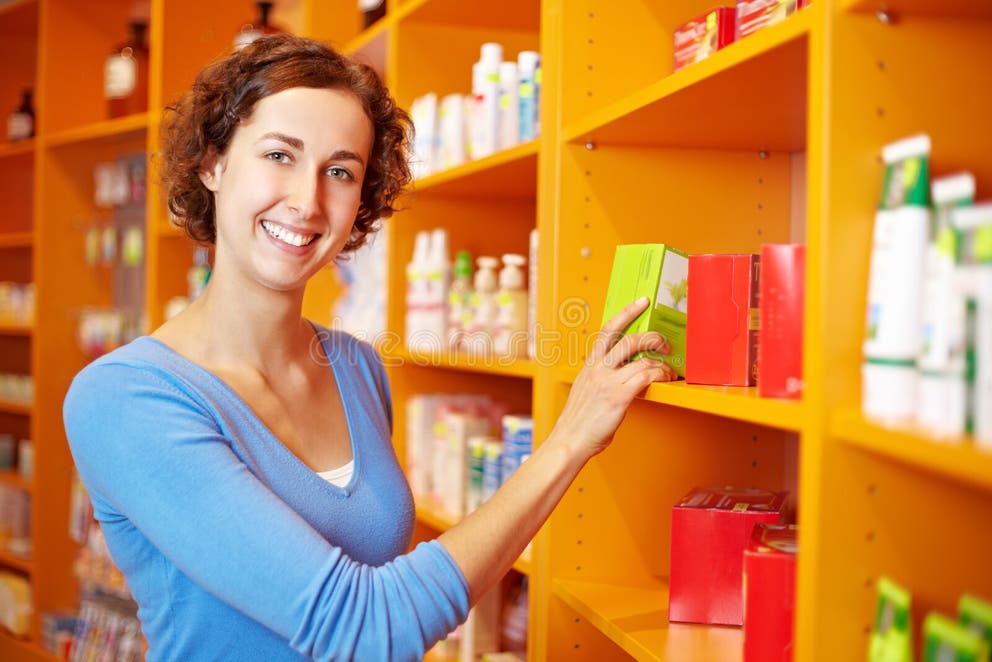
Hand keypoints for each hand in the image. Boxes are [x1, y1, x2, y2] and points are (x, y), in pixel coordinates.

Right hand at [549, 297, 677, 460]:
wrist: (569, 441)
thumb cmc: (579, 422)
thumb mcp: (586, 391)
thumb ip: (602, 378)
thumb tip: (624, 374)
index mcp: (590, 365)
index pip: (608, 330)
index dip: (626, 313)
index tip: (641, 302)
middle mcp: (598, 369)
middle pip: (629, 339)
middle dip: (653, 337)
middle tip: (664, 344)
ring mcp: (608, 381)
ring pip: (641, 357)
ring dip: (661, 361)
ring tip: (668, 369)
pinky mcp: (618, 396)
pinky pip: (646, 376)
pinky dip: (660, 375)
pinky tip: (664, 379)